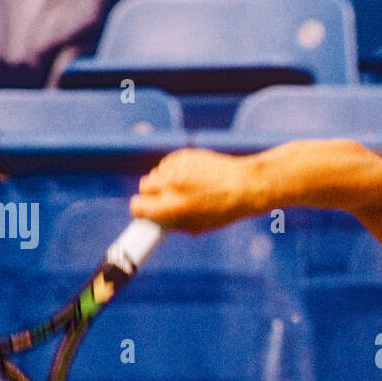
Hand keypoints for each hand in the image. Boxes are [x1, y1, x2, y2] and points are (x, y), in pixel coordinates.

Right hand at [129, 148, 256, 233]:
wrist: (244, 185)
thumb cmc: (223, 211)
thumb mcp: (196, 226)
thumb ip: (171, 222)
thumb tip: (154, 221)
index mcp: (172, 208)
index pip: (137, 206)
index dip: (140, 210)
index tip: (144, 211)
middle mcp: (171, 186)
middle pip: (144, 186)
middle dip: (151, 194)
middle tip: (162, 199)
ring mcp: (177, 168)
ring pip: (156, 173)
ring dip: (163, 180)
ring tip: (182, 187)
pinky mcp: (184, 155)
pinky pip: (168, 163)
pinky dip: (174, 169)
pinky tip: (190, 176)